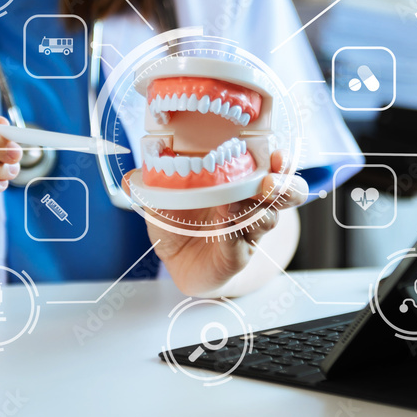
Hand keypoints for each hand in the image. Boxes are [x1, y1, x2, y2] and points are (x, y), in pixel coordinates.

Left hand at [123, 150, 307, 296]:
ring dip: (260, 208)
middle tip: (270, 180)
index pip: (273, 167)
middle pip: (286, 193)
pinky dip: (236, 232)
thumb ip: (149, 184)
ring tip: (244, 199)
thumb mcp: (162, 199)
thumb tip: (130, 177)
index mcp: (242, 182)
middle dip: (284, 185)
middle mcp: (253, 205)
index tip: (276, 152)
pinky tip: (226, 223)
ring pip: (270, 217)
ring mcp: (249, 231)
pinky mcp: (239, 255)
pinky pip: (244, 242)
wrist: (180, 264)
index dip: (281, 160)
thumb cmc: (180, 223)